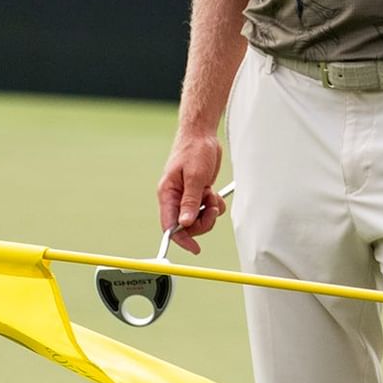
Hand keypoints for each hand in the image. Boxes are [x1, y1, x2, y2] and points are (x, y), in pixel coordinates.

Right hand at [156, 132, 226, 253]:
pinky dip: (214, 205)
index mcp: (167, 194)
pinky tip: (214, 192)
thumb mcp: (195, 176)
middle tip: (212, 208)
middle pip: (187, 225)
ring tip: (211, 194)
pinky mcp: (198, 193)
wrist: (202, 134)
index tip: (195, 248)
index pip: (170, 225)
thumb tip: (185, 224)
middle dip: (202, 221)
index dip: (181, 239)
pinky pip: (208, 209)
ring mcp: (187, 196)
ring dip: (209, 211)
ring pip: (199, 218)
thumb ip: (190, 201)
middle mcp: (175, 198)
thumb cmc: (194, 150)